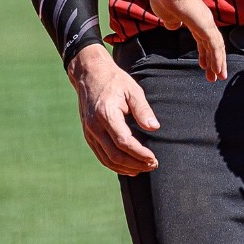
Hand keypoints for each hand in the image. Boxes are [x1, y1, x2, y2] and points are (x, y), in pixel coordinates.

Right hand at [66, 45, 161, 175]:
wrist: (89, 74)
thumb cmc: (114, 80)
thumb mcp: (132, 89)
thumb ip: (143, 109)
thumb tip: (154, 127)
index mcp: (106, 114)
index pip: (124, 142)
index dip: (140, 154)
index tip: (153, 158)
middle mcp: (95, 126)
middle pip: (115, 155)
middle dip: (135, 164)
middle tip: (153, 165)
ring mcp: (89, 132)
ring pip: (107, 159)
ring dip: (126, 168)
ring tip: (143, 168)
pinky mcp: (88, 135)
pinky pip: (101, 155)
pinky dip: (114, 165)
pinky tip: (128, 168)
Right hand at [148, 0, 227, 80]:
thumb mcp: (166, 15)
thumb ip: (172, 22)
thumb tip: (174, 26)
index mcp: (196, 18)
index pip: (204, 39)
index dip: (205, 53)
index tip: (204, 66)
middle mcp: (205, 20)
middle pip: (213, 45)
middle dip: (214, 62)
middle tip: (215, 77)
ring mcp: (206, 22)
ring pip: (216, 47)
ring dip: (218, 63)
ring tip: (218, 77)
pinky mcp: (206, 25)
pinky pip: (214, 46)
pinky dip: (217, 59)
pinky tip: (217, 70)